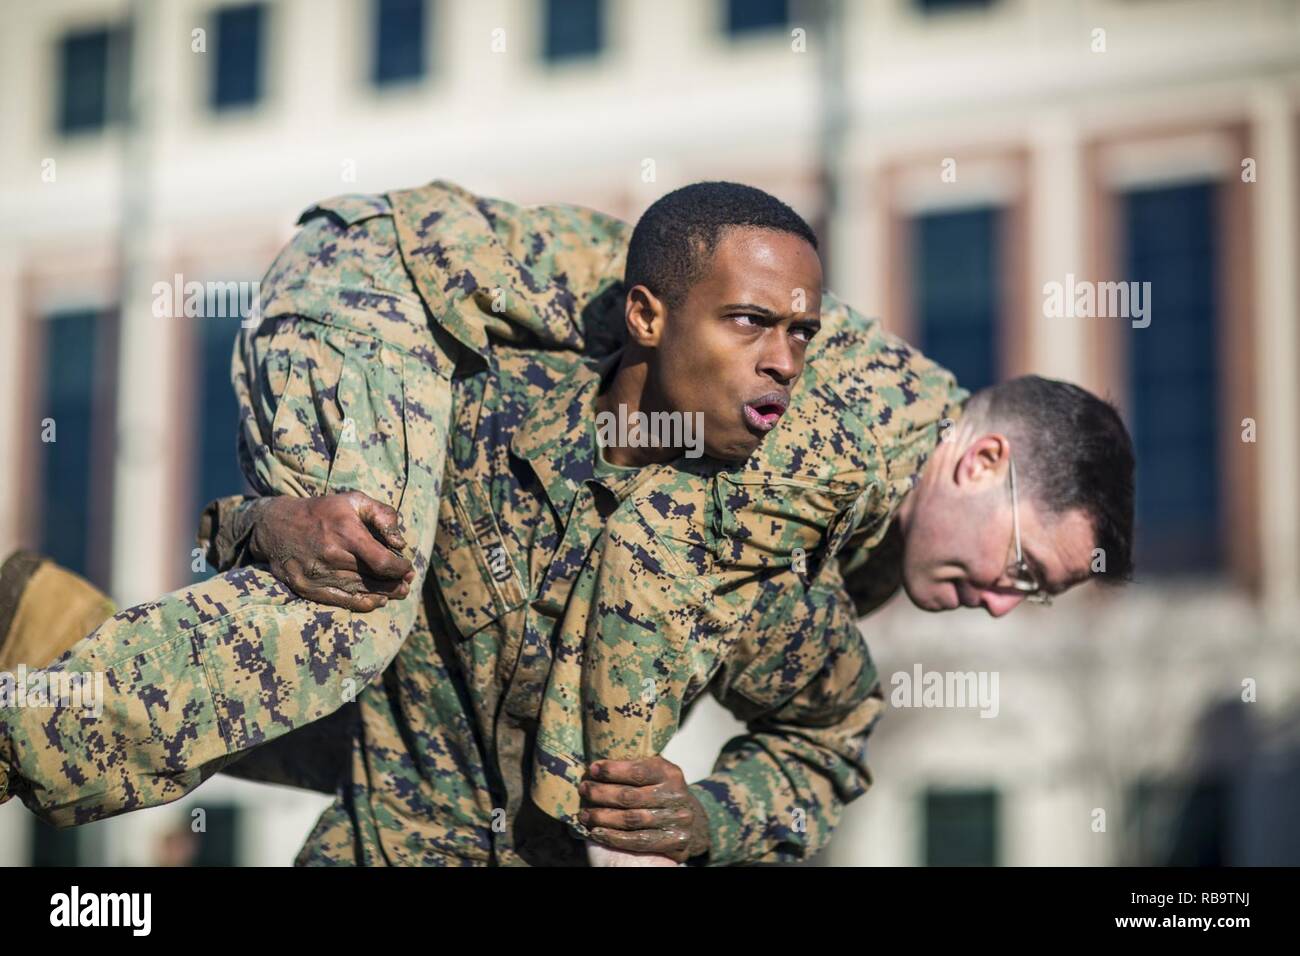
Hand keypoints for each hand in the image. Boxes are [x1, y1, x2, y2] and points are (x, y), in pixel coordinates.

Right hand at [248, 492, 414, 611]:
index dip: (400, 568)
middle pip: (374, 579)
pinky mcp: (306, 588)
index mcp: (346, 533)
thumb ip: (383, 515)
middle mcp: (331, 556)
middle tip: (407, 583)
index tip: (408, 567)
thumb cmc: (323, 511)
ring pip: (360, 591)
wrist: (276, 525)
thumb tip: (400, 542)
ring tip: (398, 592)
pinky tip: (377, 601)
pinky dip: (363, 603)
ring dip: (384, 594)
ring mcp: (318, 574)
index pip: (383, 561)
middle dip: (396, 582)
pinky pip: (341, 601)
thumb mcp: (354, 500)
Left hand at [579, 756, 710, 863]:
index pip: (638, 771)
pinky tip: (596, 832)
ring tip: (584, 814)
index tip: (592, 769)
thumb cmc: (660, 792)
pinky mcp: (676, 842)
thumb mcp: (655, 774)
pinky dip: (613, 837)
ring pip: (632, 820)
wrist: (691, 820)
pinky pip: (638, 841)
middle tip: (584, 790)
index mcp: (670, 773)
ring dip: (603, 817)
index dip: (613, 771)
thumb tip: (595, 768)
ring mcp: (678, 820)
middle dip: (602, 793)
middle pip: (631, 797)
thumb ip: (633, 769)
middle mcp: (677, 796)